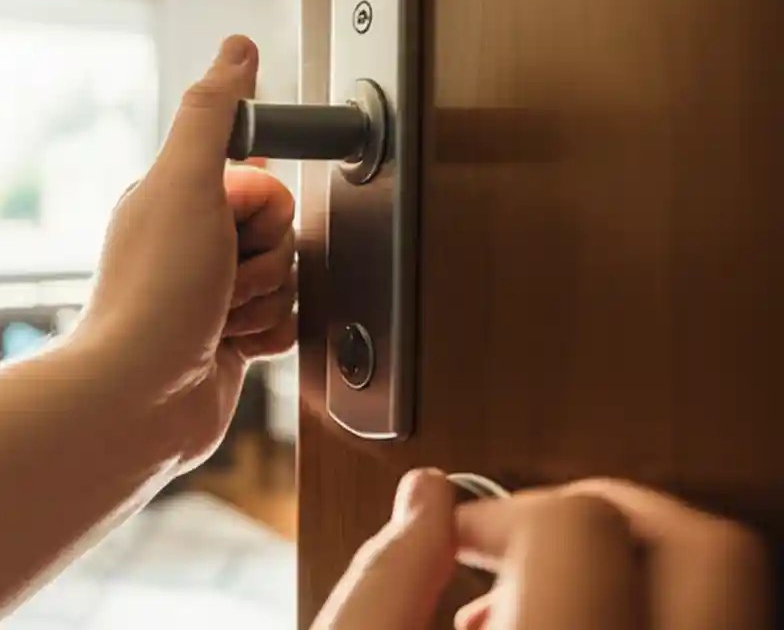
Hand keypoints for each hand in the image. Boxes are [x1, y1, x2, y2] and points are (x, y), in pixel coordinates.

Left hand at [73, 35, 295, 467]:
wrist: (139, 397)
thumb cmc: (155, 295)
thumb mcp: (185, 183)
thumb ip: (214, 113)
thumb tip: (237, 51)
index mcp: (176, 199)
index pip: (263, 183)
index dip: (261, 208)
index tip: (232, 226)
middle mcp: (191, 243)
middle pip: (281, 232)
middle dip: (265, 262)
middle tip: (221, 281)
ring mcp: (210, 293)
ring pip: (286, 281)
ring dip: (263, 303)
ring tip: (217, 319)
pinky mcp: (228, 340)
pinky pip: (285, 325)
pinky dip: (267, 337)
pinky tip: (230, 346)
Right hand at [311, 470, 770, 629]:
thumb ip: (378, 582)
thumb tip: (424, 498)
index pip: (581, 529)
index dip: (507, 506)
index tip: (463, 525)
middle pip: (708, 548)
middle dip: (611, 506)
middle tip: (543, 518)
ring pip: (731, 594)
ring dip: (637, 561)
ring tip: (547, 592)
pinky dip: (654, 612)